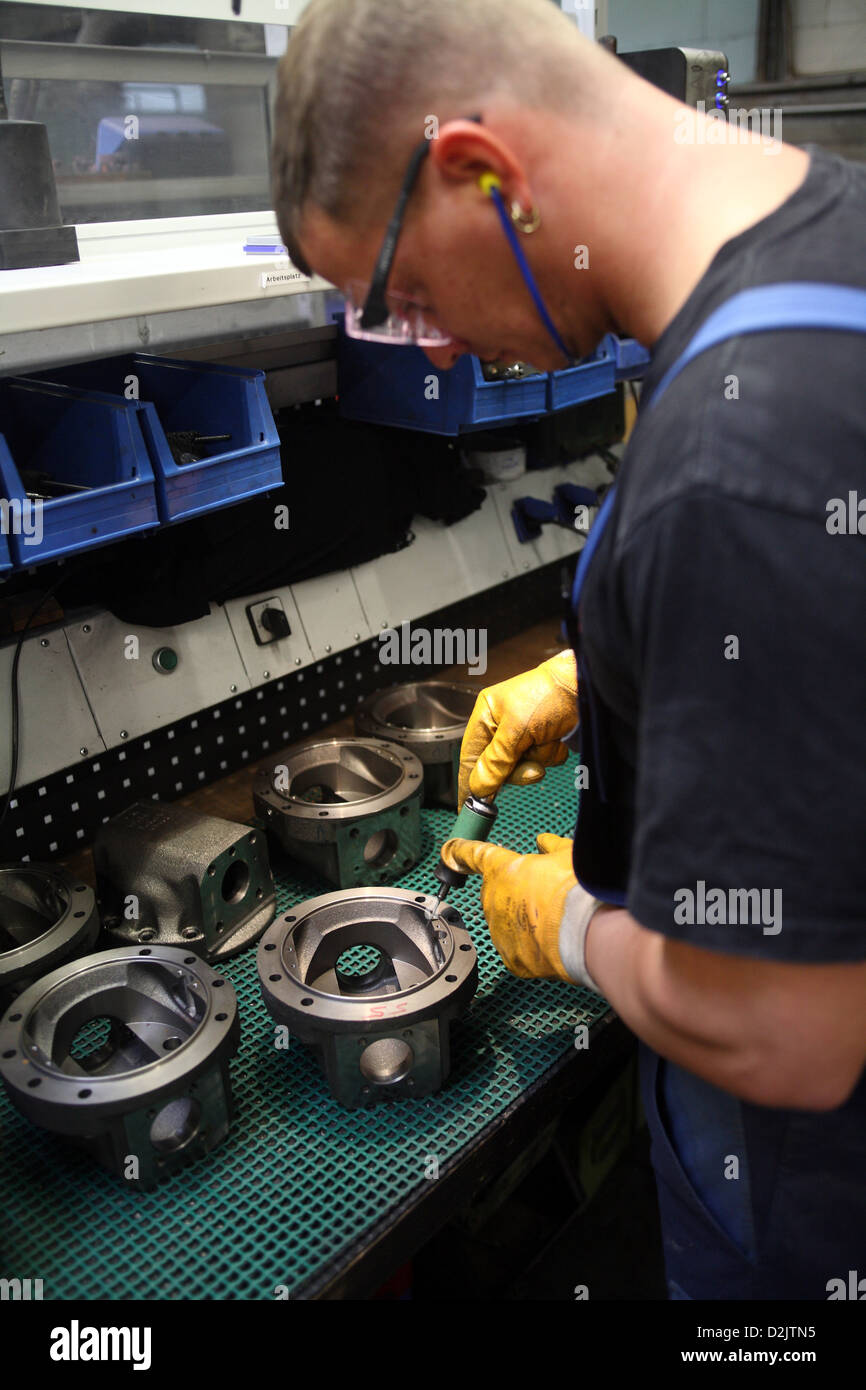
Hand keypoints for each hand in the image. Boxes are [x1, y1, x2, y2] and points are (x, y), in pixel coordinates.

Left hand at [441, 832, 578, 979]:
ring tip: (552, 921)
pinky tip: (550, 941)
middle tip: (543, 895)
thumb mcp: (567, 855)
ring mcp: (499, 930)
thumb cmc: (576, 889)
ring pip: (504, 921)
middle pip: (496, 891)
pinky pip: (516, 948)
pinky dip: (530, 946)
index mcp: (503, 869)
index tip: (451, 851)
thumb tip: (544, 841)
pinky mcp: (510, 957)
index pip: (474, 855)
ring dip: (521, 920)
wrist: (585, 931)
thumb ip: (552, 846)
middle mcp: (494, 898)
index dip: (461, 852)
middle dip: (513, 891)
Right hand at [457, 651, 577, 806]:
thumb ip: (496, 760)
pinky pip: (542, 760)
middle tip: (533, 768)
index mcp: (486, 715)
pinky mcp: (544, 738)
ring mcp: (524, 733)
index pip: (470, 756)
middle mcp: (502, 725)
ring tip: (548, 741)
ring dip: (538, 759)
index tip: (468, 808)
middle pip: (498, 767)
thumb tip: (478, 786)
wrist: (587, 685)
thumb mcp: (516, 729)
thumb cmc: (548, 694)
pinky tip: (558, 739)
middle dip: (517, 769)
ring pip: (522, 766)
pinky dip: (552, 754)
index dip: (470, 782)